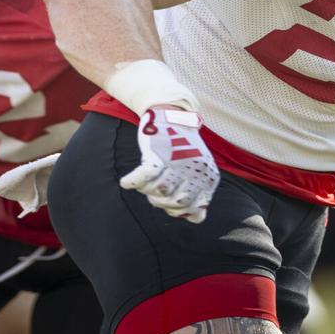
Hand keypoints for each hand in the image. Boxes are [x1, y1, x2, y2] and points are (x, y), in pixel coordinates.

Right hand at [118, 108, 219, 223]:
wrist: (171, 115)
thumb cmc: (183, 149)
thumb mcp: (197, 172)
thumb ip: (197, 195)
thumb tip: (194, 218)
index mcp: (208, 177)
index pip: (194, 211)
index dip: (179, 211)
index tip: (170, 201)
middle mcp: (195, 171)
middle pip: (177, 203)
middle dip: (163, 203)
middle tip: (156, 192)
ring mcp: (177, 162)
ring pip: (160, 192)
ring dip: (148, 191)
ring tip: (146, 182)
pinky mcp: (157, 154)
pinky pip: (143, 177)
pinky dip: (132, 181)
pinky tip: (126, 182)